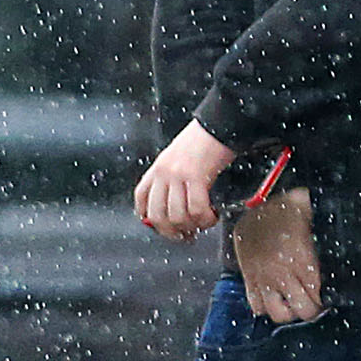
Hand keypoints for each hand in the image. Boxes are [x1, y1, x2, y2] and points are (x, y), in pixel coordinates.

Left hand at [134, 120, 235, 240]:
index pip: (141, 198)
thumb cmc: (202, 141)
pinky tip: (212, 217)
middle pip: (157, 215)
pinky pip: (197, 210)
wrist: (218, 125)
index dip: (147, 217)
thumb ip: (171, 180)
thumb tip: (172, 205)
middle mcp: (164, 173)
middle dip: (171, 232)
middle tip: (185, 235)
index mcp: (157, 168)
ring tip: (203, 224)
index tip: (159, 227)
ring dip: (192, 227)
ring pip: (177, 217)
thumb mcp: (177, 159)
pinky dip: (206, 220)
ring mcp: (178, 175)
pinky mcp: (196, 177)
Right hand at [233, 187, 321, 322]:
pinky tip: (274, 297)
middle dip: (311, 310)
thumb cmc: (283, 206)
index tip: (327, 297)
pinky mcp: (249, 278)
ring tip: (293, 303)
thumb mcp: (310, 213)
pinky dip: (265, 307)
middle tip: (313, 304)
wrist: (246, 201)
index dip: (325, 299)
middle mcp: (282, 272)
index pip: (319, 294)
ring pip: (279, 314)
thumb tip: (347, 231)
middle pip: (303, 310)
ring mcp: (264, 278)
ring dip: (289, 312)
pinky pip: (257, 306)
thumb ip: (325, 227)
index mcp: (302, 257)